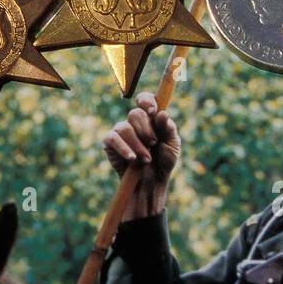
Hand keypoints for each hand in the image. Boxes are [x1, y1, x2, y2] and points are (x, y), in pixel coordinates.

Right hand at [102, 92, 180, 219]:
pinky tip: (132, 159)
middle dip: (146, 130)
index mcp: (151, 118)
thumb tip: (162, 113)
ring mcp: (121, 131)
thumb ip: (168, 129)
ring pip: (124, 127)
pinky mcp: (110, 143)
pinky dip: (123, 148)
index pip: (145, 99)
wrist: (152, 183)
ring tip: (146, 159)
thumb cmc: (163, 162)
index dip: (147, 101)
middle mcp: (135, 122)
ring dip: (137, 145)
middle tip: (153, 144)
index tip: (152, 111)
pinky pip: (112, 138)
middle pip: (135, 114)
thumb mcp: (172, 145)